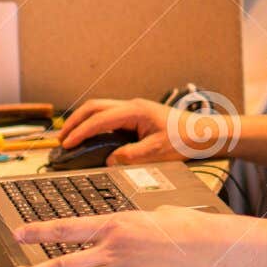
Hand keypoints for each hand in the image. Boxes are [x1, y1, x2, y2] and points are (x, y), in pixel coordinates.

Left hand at [2, 206, 231, 266]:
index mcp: (116, 223)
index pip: (67, 228)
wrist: (210, 249)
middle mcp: (112, 246)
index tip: (18, 235)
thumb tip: (125, 229)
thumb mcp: (155, 216)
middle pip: (61, 261)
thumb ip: (132, 225)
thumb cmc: (189, 231)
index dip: (38, 232)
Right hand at [59, 96, 238, 163]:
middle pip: (94, 107)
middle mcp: (132, 106)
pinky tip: (91, 138)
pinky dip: (96, 125)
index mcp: (135, 111)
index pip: (100, 118)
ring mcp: (134, 110)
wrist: (205, 133)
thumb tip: (110, 161)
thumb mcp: (157, 152)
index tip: (67, 144)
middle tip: (61, 139)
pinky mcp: (138, 117)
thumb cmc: (185, 139)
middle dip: (75, 121)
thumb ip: (131, 157)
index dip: (81, 132)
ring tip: (70, 138)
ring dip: (84, 121)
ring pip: (101, 110)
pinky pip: (110, 117)